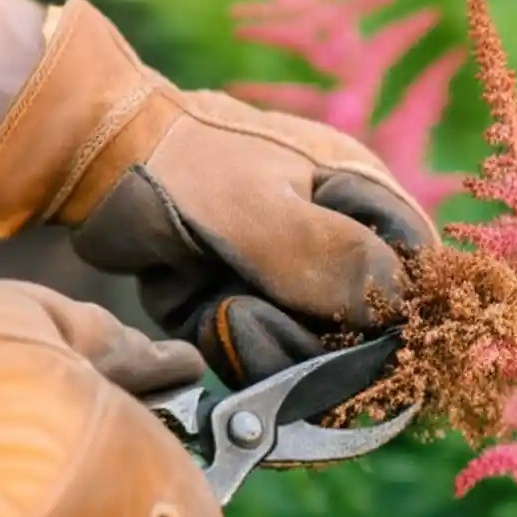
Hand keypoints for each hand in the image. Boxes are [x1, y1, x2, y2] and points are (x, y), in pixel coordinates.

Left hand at [0, 0, 439, 387]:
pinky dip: (233, 345)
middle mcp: (343, 245)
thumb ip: (334, 259)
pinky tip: (207, 312)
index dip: (401, 323)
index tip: (360, 348)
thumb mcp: (263, 211)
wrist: (96, 162)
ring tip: (224, 305)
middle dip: (316, 346)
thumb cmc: (185, 165)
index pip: (420, 279)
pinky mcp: (255, 306)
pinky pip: (264, 354)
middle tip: (256, 316)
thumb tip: (402, 306)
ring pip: (313, 354)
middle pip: (367, 332)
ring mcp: (296, 280)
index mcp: (367, 203)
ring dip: (267, 347)